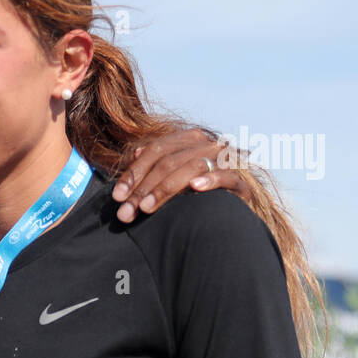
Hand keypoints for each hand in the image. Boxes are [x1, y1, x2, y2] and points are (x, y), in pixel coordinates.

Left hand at [110, 129, 248, 222]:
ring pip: (192, 166)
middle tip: (126, 212)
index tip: (118, 196)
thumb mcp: (166, 181)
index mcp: (188, 140)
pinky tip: (195, 188)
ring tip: (146, 207)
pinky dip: (210, 180)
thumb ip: (150, 167)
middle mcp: (207, 145)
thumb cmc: (192, 197)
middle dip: (143, 188)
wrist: (229, 217)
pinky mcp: (240, 182)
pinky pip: (226, 176)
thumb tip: (133, 154)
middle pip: (169, 161)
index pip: (155, 150)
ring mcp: (225, 162)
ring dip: (165, 188)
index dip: (134, 173)